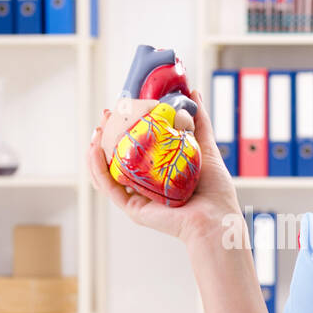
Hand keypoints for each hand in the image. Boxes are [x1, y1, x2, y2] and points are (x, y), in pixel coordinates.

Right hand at [87, 88, 241, 248]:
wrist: (218, 218)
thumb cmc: (215, 191)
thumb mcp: (206, 148)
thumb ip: (199, 123)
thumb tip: (194, 94)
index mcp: (159, 172)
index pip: (136, 148)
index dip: (125, 129)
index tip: (122, 109)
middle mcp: (146, 184)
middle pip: (117, 159)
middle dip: (107, 136)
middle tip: (107, 115)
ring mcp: (138, 197)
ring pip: (107, 172)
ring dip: (96, 150)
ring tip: (96, 129)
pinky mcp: (134, 208)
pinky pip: (109, 187)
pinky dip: (97, 168)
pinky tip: (94, 150)